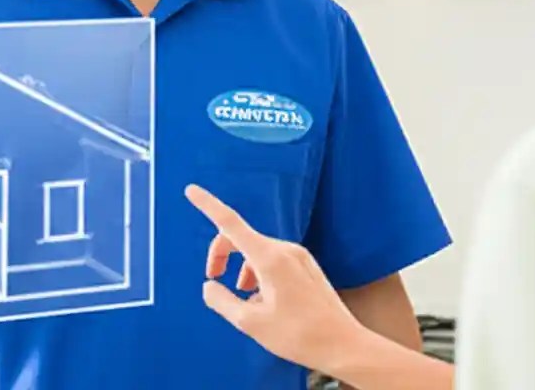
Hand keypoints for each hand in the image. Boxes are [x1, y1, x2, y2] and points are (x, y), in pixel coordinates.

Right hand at [185, 184, 364, 371]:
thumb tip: (209, 286)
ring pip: (257, 253)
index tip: (191, 190)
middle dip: (221, 254)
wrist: (343, 345)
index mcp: (270, 259)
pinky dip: (259, 275)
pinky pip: (273, 261)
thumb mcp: (250, 323)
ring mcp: (299, 257)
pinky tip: (263, 302)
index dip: (208, 205)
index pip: (230, 223)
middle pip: (241, 239)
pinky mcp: (306, 266)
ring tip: (246, 302)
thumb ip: (221, 301)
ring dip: (242, 270)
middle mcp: (285, 250)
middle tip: (213, 280)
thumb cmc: (299, 336)